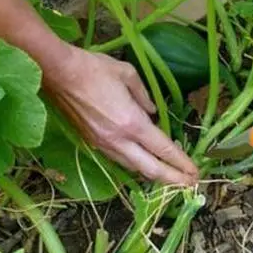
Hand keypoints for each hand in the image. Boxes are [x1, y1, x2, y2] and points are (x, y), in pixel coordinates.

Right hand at [43, 46, 198, 185]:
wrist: (58, 73)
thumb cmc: (95, 69)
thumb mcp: (128, 75)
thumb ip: (145, 96)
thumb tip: (152, 112)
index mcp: (132, 123)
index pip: (163, 149)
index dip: (181, 163)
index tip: (195, 172)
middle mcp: (118, 140)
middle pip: (150, 169)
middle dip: (172, 179)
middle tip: (190, 184)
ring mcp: (102, 144)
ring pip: (133, 167)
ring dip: (153, 174)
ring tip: (170, 176)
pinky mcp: (91, 142)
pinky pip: (118, 159)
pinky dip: (135, 164)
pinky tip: (143, 161)